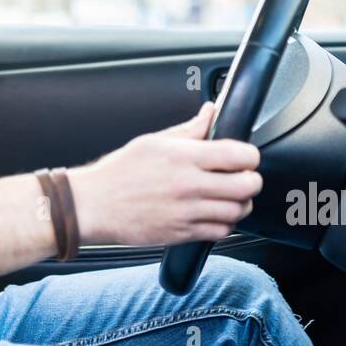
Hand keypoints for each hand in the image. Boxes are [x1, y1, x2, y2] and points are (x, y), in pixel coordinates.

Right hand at [67, 102, 261, 246]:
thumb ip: (190, 129)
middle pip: (248, 185)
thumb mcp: (154, 141)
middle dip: (251, 180)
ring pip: (238, 211)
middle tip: (242, 178)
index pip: (240, 155)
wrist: (94, 205)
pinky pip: (221, 232)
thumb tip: (211, 112)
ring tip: (230, 197)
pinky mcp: (183, 233)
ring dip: (240, 204)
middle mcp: (189, 184)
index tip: (244, 157)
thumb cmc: (120, 172)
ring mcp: (188, 212)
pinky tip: (215, 214)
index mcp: (184, 156)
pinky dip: (225, 224)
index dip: (250, 156)